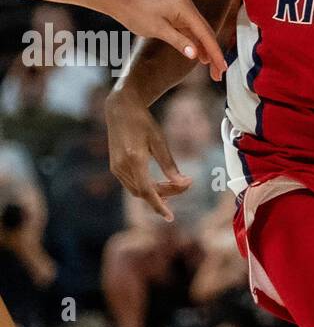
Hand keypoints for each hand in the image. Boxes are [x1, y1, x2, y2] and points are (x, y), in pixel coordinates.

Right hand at [105, 89, 191, 221]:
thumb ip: (169, 165)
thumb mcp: (160, 141)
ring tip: (174, 189)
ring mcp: (116, 167)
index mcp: (134, 159)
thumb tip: (182, 184)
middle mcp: (122, 166)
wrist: (120, 108)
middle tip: (185, 186)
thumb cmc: (143, 122)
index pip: (147, 191)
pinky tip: (158, 186)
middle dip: (164, 195)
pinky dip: (145, 188)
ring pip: (136, 190)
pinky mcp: (115, 166)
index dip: (159, 206)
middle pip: (144, 192)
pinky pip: (131, 184)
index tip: (170, 217)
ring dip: (155, 192)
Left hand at [107, 0, 226, 79]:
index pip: (206, 34)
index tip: (222, 67)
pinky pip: (191, 32)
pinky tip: (199, 57)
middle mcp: (188, 8)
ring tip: (212, 70)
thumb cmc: (136, 11)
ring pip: (200, 34)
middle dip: (214, 54)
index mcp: (186, 9)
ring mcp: (183, 11)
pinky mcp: (176, 15)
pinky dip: (196, 45)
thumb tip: (195, 54)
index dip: (215, 52)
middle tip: (218, 74)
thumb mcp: (158, 29)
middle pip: (207, 34)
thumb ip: (179, 41)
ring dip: (206, 51)